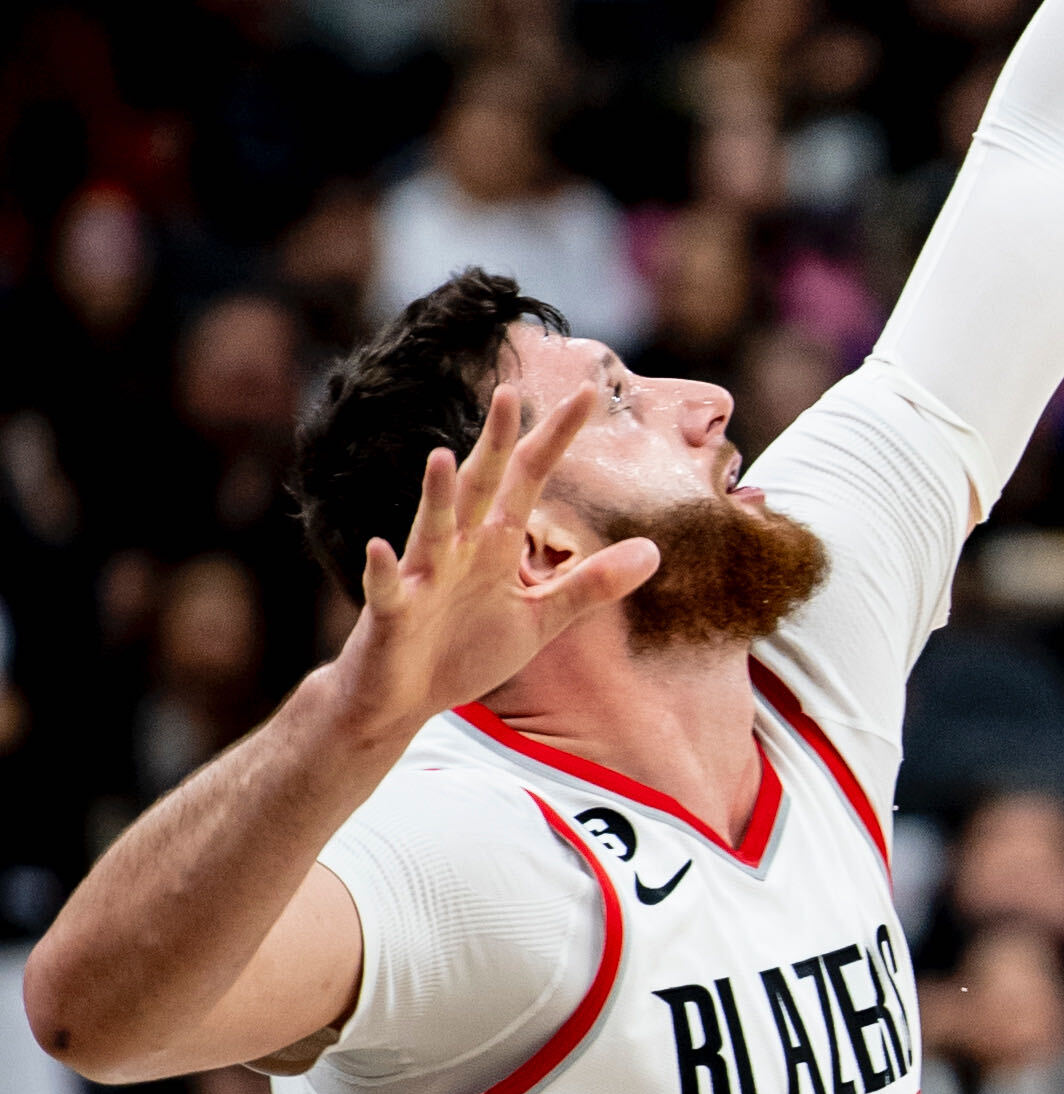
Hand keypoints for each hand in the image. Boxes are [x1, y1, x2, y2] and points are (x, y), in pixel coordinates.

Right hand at [333, 374, 655, 746]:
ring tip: (445, 458)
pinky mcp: (392, 615)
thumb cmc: (466, 651)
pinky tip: (380, 547)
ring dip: (436, 496)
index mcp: (494, 545)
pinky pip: (387, 589)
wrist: (403, 699)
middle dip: (496, 444)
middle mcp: (458, 549)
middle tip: (509, 393)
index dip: (556, 438)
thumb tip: (654, 550)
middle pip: (481, 487)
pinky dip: (383, 570)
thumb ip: (590, 585)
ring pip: (431, 529)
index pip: (530, 479)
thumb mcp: (541, 620)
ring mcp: (422, 578)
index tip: (590, 393)